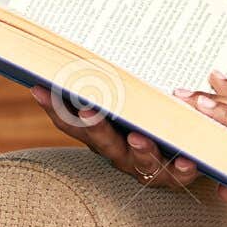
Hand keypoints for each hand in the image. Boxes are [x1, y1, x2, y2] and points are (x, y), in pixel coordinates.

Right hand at [28, 84, 200, 188]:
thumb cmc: (151, 117)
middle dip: (95, 127)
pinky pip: (179, 175)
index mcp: (102, 135)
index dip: (54, 107)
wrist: (188, 151)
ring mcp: (145, 168)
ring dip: (139, 150)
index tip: (38, 88)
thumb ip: (116, 83)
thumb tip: (88, 50)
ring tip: (139, 137)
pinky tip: (188, 158)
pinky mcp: (175, 175)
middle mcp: (119, 153)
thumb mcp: (133, 97)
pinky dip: (182, 168)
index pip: (72, 123)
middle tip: (89, 110)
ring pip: (139, 162)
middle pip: (103, 144)